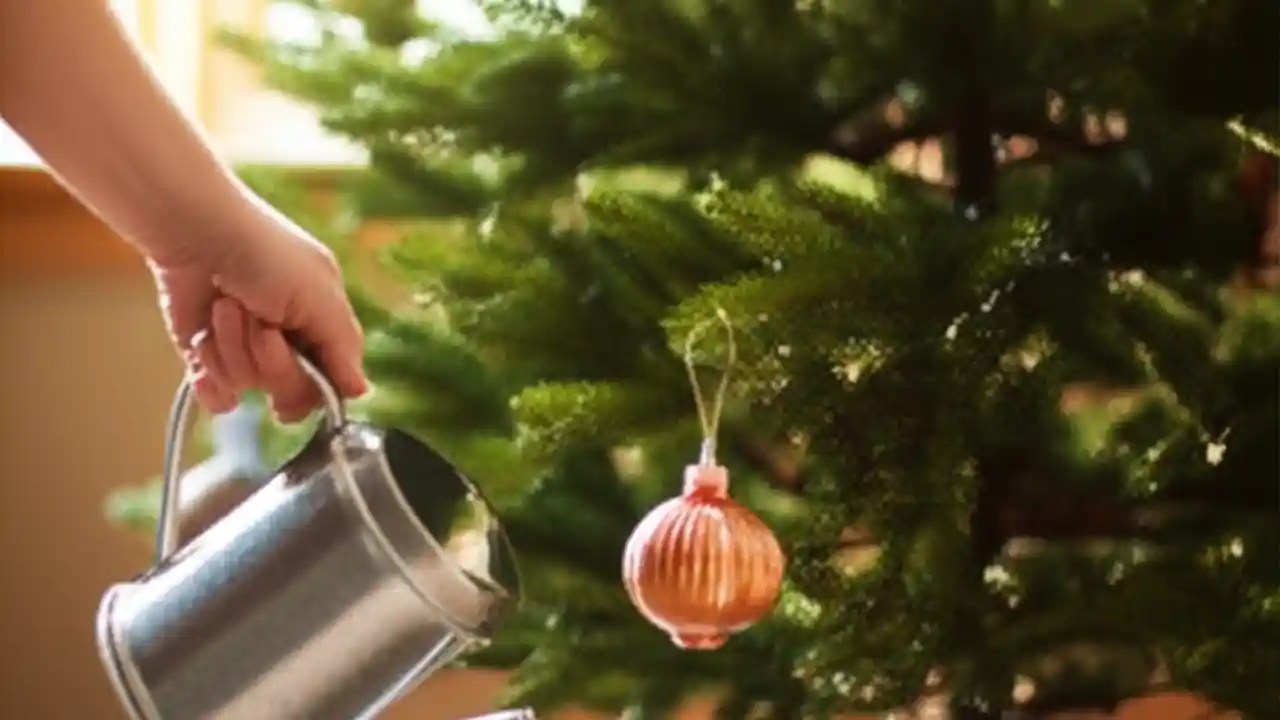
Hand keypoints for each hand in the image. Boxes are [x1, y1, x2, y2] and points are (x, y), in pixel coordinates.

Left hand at [149, 198, 367, 421]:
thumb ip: (342, 347)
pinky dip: (210, 375)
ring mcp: (244, 353)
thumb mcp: (320, 295)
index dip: (313, 380)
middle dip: (271, 360)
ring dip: (232, 346)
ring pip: (248, 388)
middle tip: (261, 324)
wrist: (197, 232)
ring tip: (225, 307)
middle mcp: (287, 344)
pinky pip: (217, 397)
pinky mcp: (207, 357)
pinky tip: (204, 343)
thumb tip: (361, 390)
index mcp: (322, 328)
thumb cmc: (266, 252)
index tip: (295, 348)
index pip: (331, 384)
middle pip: (291, 393)